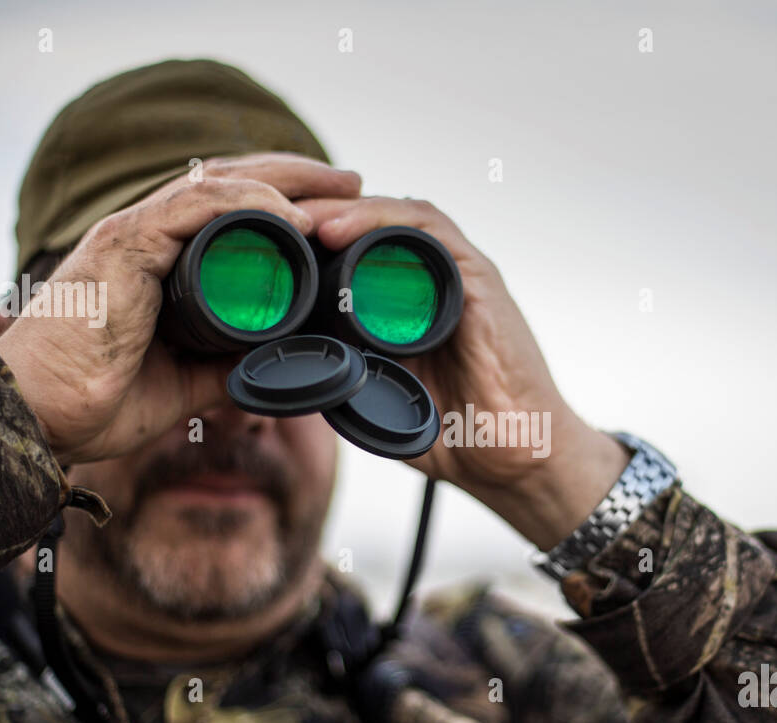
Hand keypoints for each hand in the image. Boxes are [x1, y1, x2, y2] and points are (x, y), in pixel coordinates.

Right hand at [0, 153, 361, 466]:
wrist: (37, 418)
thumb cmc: (93, 400)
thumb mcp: (182, 384)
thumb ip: (222, 367)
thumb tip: (269, 366)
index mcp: (157, 262)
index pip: (228, 211)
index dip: (283, 203)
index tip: (335, 214)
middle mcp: (145, 237)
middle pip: (232, 184)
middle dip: (298, 177)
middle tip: (354, 183)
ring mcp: (134, 235)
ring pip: (220, 184)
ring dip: (286, 181)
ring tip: (339, 188)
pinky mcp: (125, 245)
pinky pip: (195, 208)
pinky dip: (247, 204)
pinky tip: (291, 214)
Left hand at [297, 196, 628, 548]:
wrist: (512, 459)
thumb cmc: (457, 431)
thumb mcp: (379, 398)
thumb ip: (344, 375)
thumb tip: (286, 366)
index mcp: (411, 302)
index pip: (359, 248)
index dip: (311, 239)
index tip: (264, 249)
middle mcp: (436, 278)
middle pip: (374, 220)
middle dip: (320, 212)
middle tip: (267, 219)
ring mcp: (460, 274)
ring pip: (397, 214)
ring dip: (344, 209)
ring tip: (299, 220)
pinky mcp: (479, 279)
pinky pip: (429, 230)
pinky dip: (382, 221)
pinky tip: (340, 230)